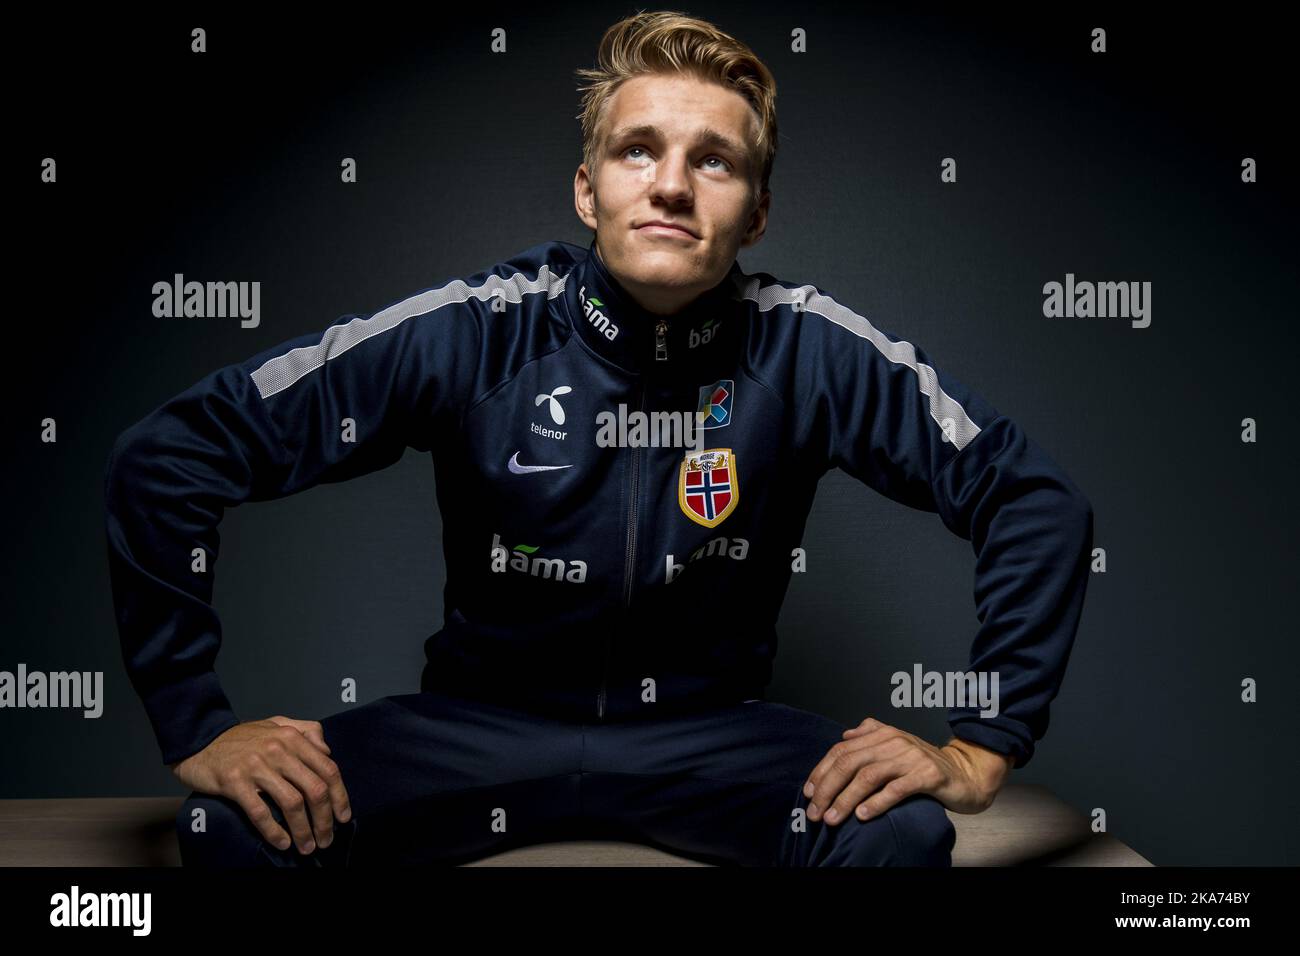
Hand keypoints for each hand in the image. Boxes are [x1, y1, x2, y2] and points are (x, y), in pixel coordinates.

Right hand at [170, 716, 350, 854]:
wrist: (200, 740)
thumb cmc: (242, 737)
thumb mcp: (278, 724)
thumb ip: (306, 731)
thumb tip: (328, 752)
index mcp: (292, 737)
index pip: (328, 769)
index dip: (340, 796)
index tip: (343, 817)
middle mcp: (278, 750)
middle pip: (315, 789)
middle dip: (325, 820)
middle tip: (326, 839)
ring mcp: (256, 766)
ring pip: (292, 803)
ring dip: (303, 830)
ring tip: (307, 846)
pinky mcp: (234, 782)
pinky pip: (260, 812)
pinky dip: (274, 831)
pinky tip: (282, 843)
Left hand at [802, 717, 1012, 824]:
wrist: (966, 773)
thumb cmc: (926, 764)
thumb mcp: (897, 745)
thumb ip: (871, 735)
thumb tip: (845, 735)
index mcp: (882, 734)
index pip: (842, 750)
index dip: (821, 771)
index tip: (808, 793)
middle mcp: (894, 742)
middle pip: (850, 762)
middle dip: (827, 788)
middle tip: (814, 812)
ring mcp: (911, 757)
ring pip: (869, 776)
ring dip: (846, 799)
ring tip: (832, 818)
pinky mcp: (928, 775)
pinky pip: (897, 789)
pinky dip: (877, 803)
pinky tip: (862, 816)